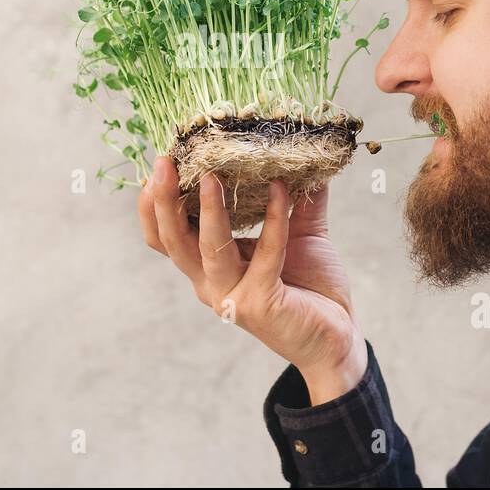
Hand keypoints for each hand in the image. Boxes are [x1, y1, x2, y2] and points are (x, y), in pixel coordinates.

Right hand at [137, 156, 367, 401]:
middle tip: (165, 163)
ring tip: (212, 176)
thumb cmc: (311, 287)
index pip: (164, 236)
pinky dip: (274, 218)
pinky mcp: (259, 304)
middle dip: (162, 201)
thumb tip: (302, 151)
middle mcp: (210, 283)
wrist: (337, 339)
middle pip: (171, 241)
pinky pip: (265, 253)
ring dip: (208, 210)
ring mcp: (231, 296)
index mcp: (207, 266)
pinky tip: (282, 190)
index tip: (159, 164)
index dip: (152, 203)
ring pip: (207, 249)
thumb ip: (296, 197)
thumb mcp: (299, 234)